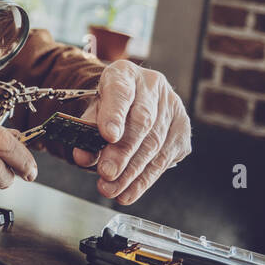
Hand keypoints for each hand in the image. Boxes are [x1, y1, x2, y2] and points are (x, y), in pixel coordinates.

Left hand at [71, 60, 190, 203]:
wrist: (129, 99)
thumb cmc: (106, 105)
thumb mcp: (91, 110)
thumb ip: (85, 130)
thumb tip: (83, 156)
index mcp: (124, 73)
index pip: (120, 92)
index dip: (114, 114)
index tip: (108, 135)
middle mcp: (153, 86)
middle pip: (141, 122)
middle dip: (123, 152)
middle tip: (107, 174)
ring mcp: (172, 107)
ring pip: (154, 143)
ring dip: (132, 172)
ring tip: (112, 190)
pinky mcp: (182, 130)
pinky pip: (165, 158)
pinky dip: (145, 179)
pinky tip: (129, 192)